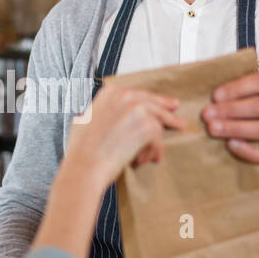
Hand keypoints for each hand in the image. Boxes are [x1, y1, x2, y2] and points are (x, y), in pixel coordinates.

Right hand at [64, 85, 185, 186]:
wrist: (85, 165)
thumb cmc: (81, 150)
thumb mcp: (85, 120)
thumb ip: (100, 112)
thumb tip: (103, 115)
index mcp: (110, 92)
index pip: (137, 95)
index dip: (151, 101)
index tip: (163, 105)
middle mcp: (125, 96)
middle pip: (152, 104)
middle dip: (166, 112)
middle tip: (177, 119)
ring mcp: (138, 109)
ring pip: (158, 121)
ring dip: (157, 140)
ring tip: (158, 151)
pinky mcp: (147, 126)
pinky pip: (158, 138)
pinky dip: (155, 150)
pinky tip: (149, 159)